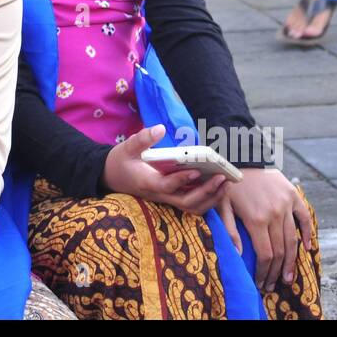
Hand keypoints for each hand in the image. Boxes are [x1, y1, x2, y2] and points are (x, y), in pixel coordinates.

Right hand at [100, 125, 229, 215]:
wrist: (111, 177)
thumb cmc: (120, 161)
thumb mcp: (126, 147)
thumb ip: (142, 139)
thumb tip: (160, 128)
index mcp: (148, 182)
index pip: (168, 185)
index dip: (183, 179)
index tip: (197, 169)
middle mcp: (160, 194)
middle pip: (187, 202)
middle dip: (206, 192)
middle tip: (222, 177)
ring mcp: (167, 199)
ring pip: (193, 207)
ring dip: (211, 198)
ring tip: (226, 183)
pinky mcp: (172, 198)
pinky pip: (193, 205)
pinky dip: (208, 199)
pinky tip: (219, 187)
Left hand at [217, 169, 312, 293]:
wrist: (242, 157)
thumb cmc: (228, 183)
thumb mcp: (222, 205)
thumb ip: (230, 231)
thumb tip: (238, 255)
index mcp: (256, 219)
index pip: (265, 253)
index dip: (263, 271)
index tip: (261, 282)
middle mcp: (274, 214)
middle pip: (280, 251)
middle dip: (276, 271)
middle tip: (273, 285)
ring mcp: (286, 205)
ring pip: (293, 239)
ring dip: (291, 261)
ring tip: (287, 277)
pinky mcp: (294, 196)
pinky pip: (305, 218)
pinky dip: (307, 234)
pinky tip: (306, 249)